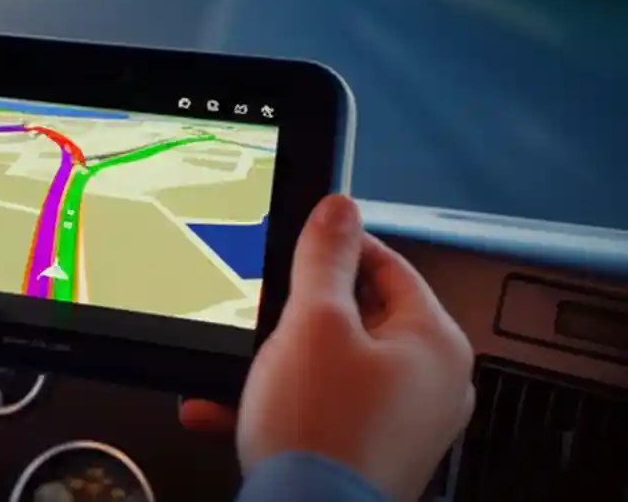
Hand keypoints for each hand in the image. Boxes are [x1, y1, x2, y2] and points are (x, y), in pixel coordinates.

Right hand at [181, 195, 473, 500]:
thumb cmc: (321, 430)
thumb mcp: (313, 323)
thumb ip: (325, 258)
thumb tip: (339, 208)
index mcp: (434, 342)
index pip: (388, 265)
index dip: (336, 248)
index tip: (297, 244)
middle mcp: (432, 383)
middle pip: (359, 317)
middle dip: (296, 314)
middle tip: (262, 314)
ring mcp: (404, 423)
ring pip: (331, 366)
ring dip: (275, 362)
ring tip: (236, 365)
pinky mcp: (372, 453)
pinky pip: (321, 409)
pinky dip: (279, 401)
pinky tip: (227, 405)